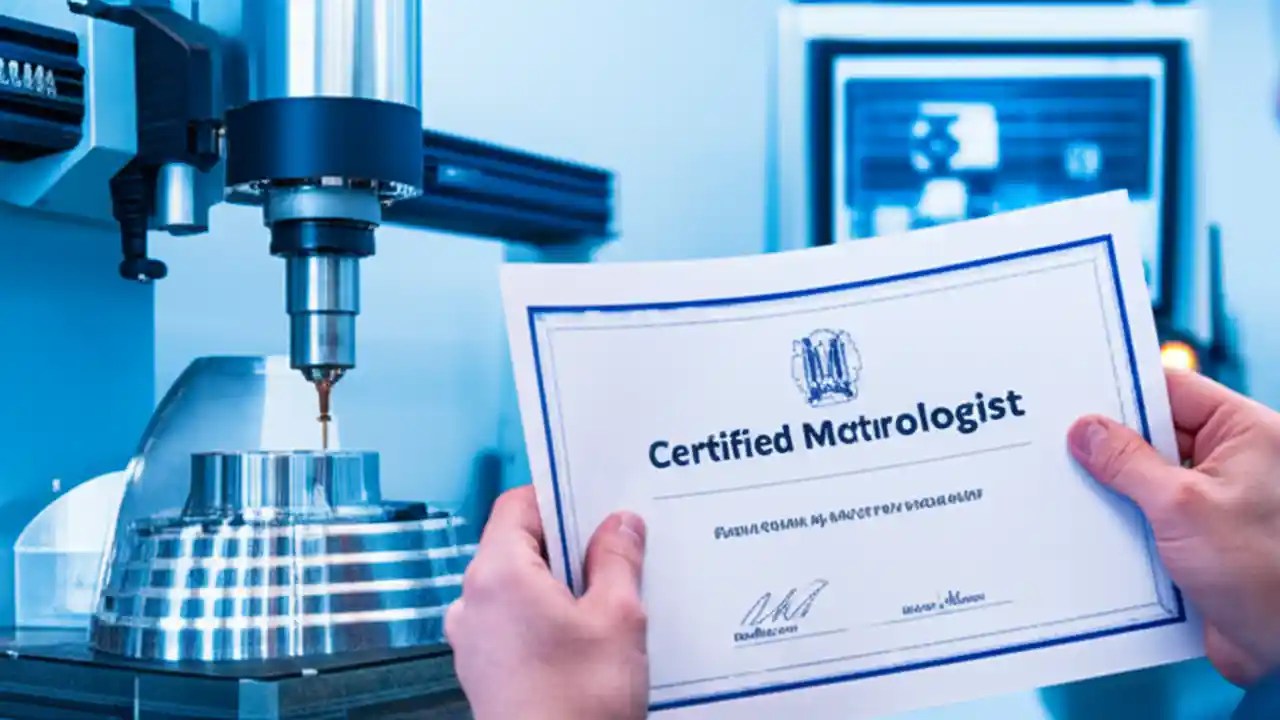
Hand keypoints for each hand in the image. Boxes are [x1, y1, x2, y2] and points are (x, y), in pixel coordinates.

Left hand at [445, 485, 649, 719]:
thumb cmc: (579, 701)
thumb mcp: (618, 617)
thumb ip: (617, 559)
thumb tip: (620, 524)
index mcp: (497, 573)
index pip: (518, 505)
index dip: (559, 497)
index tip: (596, 502)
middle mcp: (472, 601)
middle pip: (518, 545)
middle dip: (569, 545)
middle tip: (618, 551)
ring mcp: (473, 639)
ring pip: (519, 587)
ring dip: (561, 585)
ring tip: (611, 600)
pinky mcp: (484, 671)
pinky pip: (514, 623)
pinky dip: (546, 618)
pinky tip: (588, 638)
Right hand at [1068, 369, 1279, 686]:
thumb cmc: (1263, 572)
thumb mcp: (1182, 506)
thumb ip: (1127, 462)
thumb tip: (1085, 430)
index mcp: (1246, 433)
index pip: (1173, 391)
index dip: (1122, 392)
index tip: (1072, 397)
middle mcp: (1235, 460)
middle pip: (1156, 434)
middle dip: (1109, 445)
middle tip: (1057, 444)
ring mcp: (1219, 501)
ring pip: (1149, 478)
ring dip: (1114, 488)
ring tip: (1063, 485)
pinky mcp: (1203, 540)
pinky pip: (1152, 517)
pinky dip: (1124, 521)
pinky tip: (1088, 525)